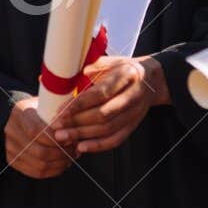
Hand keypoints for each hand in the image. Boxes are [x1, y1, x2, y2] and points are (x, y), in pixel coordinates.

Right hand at [5, 97, 72, 178]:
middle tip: (75, 149)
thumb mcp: (49, 103)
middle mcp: (11, 131)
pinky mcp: (12, 160)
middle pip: (39, 151)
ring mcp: (10, 147)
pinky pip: (36, 172)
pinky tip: (63, 164)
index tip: (70, 138)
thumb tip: (74, 129)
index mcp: (20, 112)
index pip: (36, 131)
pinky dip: (53, 171)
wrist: (20, 116)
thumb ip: (59, 113)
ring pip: (39, 165)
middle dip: (61, 153)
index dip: (55, 138)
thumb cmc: (41, 108)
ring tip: (71, 156)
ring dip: (60, 163)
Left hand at [50, 56, 167, 155]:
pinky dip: (98, 145)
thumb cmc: (124, 69)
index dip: (80, 104)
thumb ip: (92, 67)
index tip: (61, 110)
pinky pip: (116, 139)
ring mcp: (135, 113)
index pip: (101, 93)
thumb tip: (67, 76)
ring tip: (62, 137)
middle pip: (103, 114)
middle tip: (56, 126)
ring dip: (83, 135)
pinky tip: (81, 147)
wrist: (151, 80)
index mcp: (127, 74)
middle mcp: (133, 95)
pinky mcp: (134, 125)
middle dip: (77, 122)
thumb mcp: (111, 60)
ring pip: (108, 129)